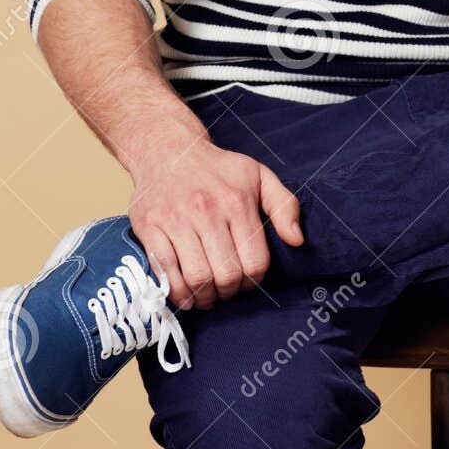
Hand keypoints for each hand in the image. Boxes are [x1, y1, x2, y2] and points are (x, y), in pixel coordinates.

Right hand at [128, 128, 303, 311]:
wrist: (168, 150)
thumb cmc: (217, 169)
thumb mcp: (259, 176)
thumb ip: (285, 206)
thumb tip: (297, 241)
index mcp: (237, 202)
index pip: (255, 262)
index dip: (254, 281)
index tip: (248, 280)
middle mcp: (207, 211)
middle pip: (227, 275)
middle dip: (230, 292)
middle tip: (227, 290)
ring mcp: (176, 220)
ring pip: (197, 278)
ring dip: (206, 297)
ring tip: (208, 296)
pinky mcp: (150, 227)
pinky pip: (166, 272)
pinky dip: (178, 292)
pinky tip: (186, 295)